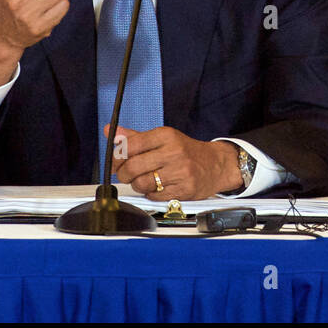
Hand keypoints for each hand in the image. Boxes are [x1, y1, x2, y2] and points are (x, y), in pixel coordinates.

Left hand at [108, 124, 243, 199]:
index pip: (130, 145)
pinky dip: (151, 193)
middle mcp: (173, 151)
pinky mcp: (184, 189)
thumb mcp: (163, 138)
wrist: (216, 164)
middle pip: (132, 167)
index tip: (117, 161)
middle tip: (128, 174)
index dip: (118, 156)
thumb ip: (136, 137)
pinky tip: (159, 187)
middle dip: (124, 174)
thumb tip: (111, 131)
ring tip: (146, 180)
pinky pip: (154, 196)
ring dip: (138, 185)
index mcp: (166, 135)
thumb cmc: (187, 151)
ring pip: (141, 184)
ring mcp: (180, 171)